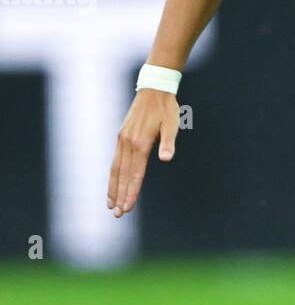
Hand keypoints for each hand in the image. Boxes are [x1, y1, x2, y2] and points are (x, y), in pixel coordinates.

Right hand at [107, 89, 178, 216]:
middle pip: (122, 175)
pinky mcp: (121, 136)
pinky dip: (113, 175)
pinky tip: (112, 184)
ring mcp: (122, 140)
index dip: (131, 192)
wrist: (154, 90)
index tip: (127, 208)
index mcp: (140, 143)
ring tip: (110, 204)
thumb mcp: (172, 125)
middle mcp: (128, 143)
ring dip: (113, 188)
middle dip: (120, 196)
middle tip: (118, 214)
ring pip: (115, 169)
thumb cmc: (166, 109)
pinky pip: (115, 160)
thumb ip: (169, 143)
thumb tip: (167, 158)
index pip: (135, 174)